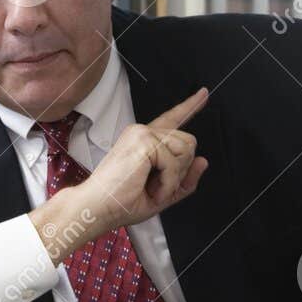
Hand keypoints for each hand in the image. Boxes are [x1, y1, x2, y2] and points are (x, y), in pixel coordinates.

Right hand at [30, 88, 209, 261]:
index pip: (172, 119)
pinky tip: (150, 188)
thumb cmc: (122, 202)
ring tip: (152, 187)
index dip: (190, 106)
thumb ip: (185, 178)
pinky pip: (174, 162)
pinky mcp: (143, 141)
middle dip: (181, 170)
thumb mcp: (163, 193)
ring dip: (174, 177)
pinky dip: (167, 182)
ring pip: (186, 150)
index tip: (204, 93)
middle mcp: (143, 133)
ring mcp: (142, 134)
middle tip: (157, 185)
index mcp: (145, 141)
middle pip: (188, 142)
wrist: (97, 208)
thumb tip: (203, 161)